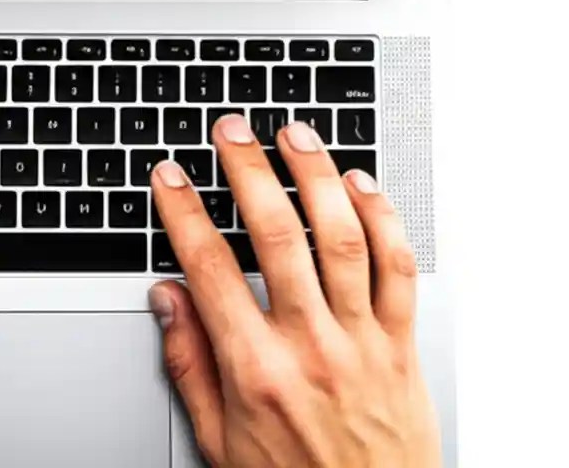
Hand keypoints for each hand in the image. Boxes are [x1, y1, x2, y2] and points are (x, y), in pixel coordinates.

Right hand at [148, 115, 439, 467]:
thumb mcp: (219, 440)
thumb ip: (189, 364)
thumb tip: (167, 301)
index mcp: (256, 370)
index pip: (210, 269)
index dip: (184, 213)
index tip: (170, 178)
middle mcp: (310, 347)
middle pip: (276, 236)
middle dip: (249, 170)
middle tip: (231, 131)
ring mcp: (361, 341)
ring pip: (341, 238)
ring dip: (316, 176)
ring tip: (294, 135)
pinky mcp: (401, 344)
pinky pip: (397, 268)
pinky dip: (381, 219)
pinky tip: (360, 186)